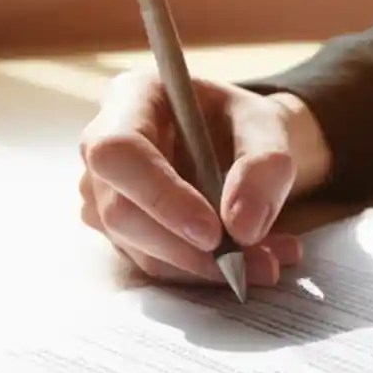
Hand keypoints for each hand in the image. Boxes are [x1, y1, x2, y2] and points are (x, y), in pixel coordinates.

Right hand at [79, 71, 330, 285]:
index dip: (160, 197)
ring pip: (140, 249)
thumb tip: (242, 228)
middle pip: (121, 212)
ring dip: (207, 268)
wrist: (242, 142)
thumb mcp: (269, 127)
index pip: (119, 153)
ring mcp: (106, 195)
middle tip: (257, 263)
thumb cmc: (245, 123)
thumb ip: (264, 167)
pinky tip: (256, 263)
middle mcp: (102, 149)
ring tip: (270, 263)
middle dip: (188, 249)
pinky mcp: (125, 232)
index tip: (212, 233)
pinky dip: (208, 272)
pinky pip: (159, 264)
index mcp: (131, 100)